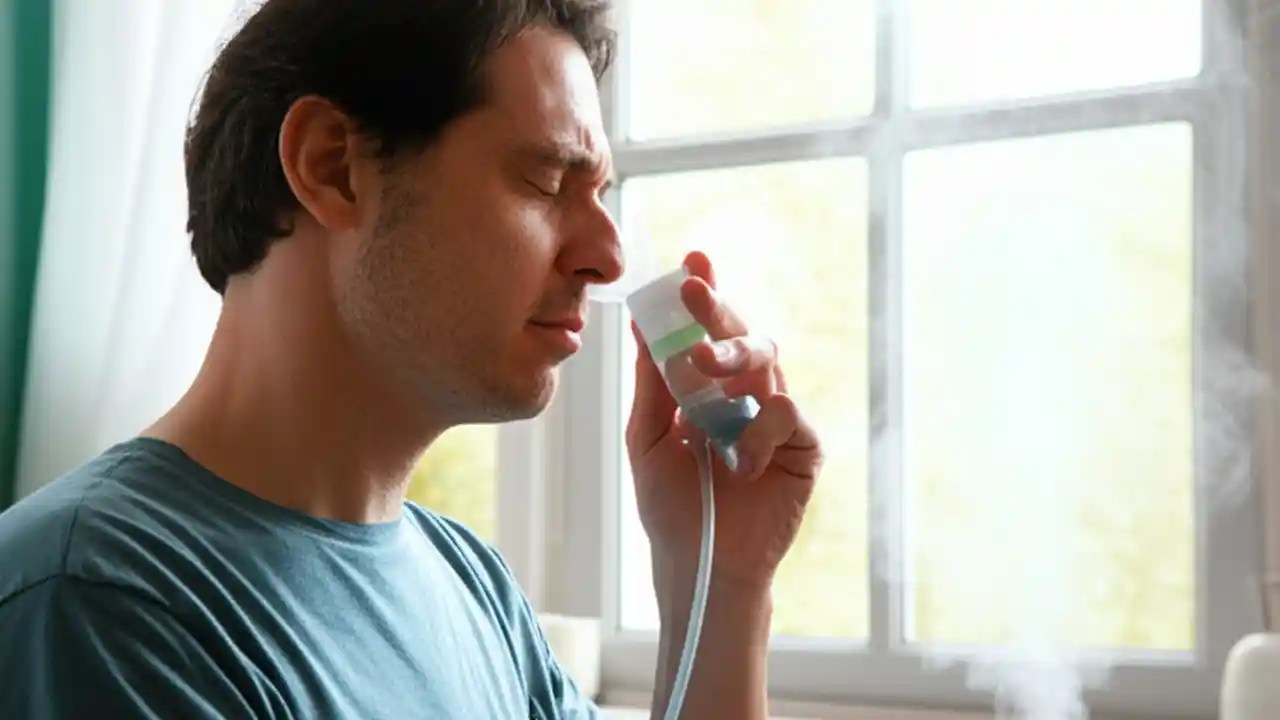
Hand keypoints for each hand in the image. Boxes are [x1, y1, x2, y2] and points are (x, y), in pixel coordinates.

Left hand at [626, 251, 821, 591]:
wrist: (700, 565)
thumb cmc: (672, 506)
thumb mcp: (648, 438)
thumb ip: (652, 384)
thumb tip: (640, 324)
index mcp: (710, 388)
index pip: (710, 331)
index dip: (707, 294)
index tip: (693, 259)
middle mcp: (747, 395)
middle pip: (744, 335)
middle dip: (718, 309)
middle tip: (693, 288)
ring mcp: (777, 419)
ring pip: (768, 364)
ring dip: (734, 357)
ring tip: (702, 367)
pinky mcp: (802, 449)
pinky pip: (787, 414)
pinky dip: (758, 430)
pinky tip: (739, 463)